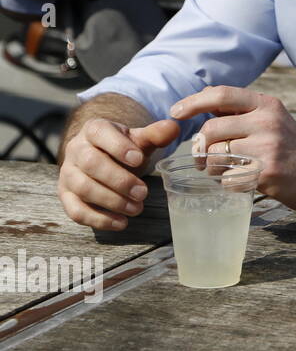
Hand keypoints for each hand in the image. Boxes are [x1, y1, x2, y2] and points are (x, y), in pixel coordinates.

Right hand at [58, 117, 179, 228]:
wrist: (103, 158)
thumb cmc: (124, 148)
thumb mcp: (140, 139)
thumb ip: (156, 134)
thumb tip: (174, 127)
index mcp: (94, 130)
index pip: (100, 133)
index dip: (118, 147)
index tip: (139, 160)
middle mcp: (76, 150)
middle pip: (91, 163)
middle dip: (119, 180)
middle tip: (143, 193)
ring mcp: (68, 173)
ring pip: (83, 188)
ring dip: (112, 201)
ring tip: (137, 209)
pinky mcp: (66, 195)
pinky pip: (75, 210)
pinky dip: (98, 219)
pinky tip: (121, 222)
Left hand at [169, 86, 295, 210]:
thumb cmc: (291, 147)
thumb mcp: (271, 118)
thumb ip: (239, 110)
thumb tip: (201, 99)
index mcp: (266, 105)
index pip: (221, 94)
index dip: (193, 103)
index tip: (175, 113)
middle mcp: (267, 122)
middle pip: (210, 131)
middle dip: (202, 148)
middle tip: (206, 159)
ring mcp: (268, 148)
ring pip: (215, 157)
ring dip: (214, 168)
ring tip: (230, 170)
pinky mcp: (267, 173)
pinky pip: (227, 179)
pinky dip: (229, 184)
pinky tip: (245, 182)